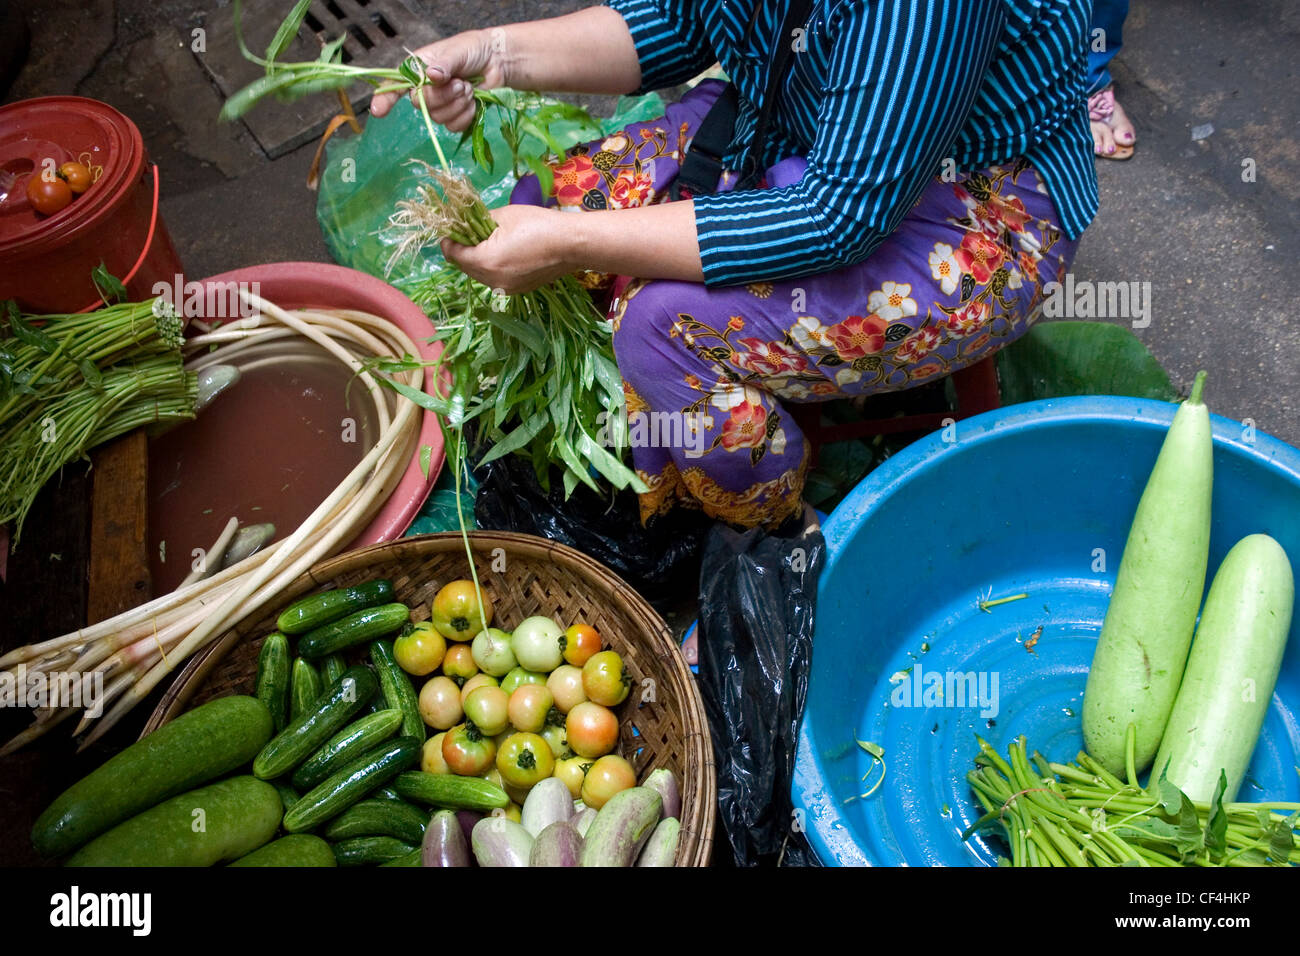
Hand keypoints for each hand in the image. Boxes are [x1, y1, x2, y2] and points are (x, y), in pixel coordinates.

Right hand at [370, 28, 507, 130]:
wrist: (496, 62)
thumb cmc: (472, 51)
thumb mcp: (456, 52)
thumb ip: (444, 64)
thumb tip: (432, 75)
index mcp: (418, 70)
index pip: (395, 85)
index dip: (384, 98)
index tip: (377, 110)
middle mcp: (424, 89)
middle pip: (422, 105)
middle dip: (444, 96)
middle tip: (460, 83)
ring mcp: (439, 105)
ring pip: (439, 118)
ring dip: (458, 104)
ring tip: (468, 88)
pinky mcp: (454, 117)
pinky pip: (454, 126)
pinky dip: (466, 114)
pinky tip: (473, 101)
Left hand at [443, 204, 575, 294]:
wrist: (571, 244)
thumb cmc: (537, 224)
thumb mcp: (503, 215)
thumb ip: (479, 220)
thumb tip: (467, 222)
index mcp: (486, 261)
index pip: (454, 254)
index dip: (448, 241)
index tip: (448, 230)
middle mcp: (492, 281)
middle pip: (464, 267)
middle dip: (461, 251)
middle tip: (464, 234)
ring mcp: (506, 289)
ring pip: (479, 275)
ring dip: (476, 260)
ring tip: (483, 242)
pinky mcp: (517, 290)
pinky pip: (495, 279)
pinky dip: (491, 267)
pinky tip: (501, 253)